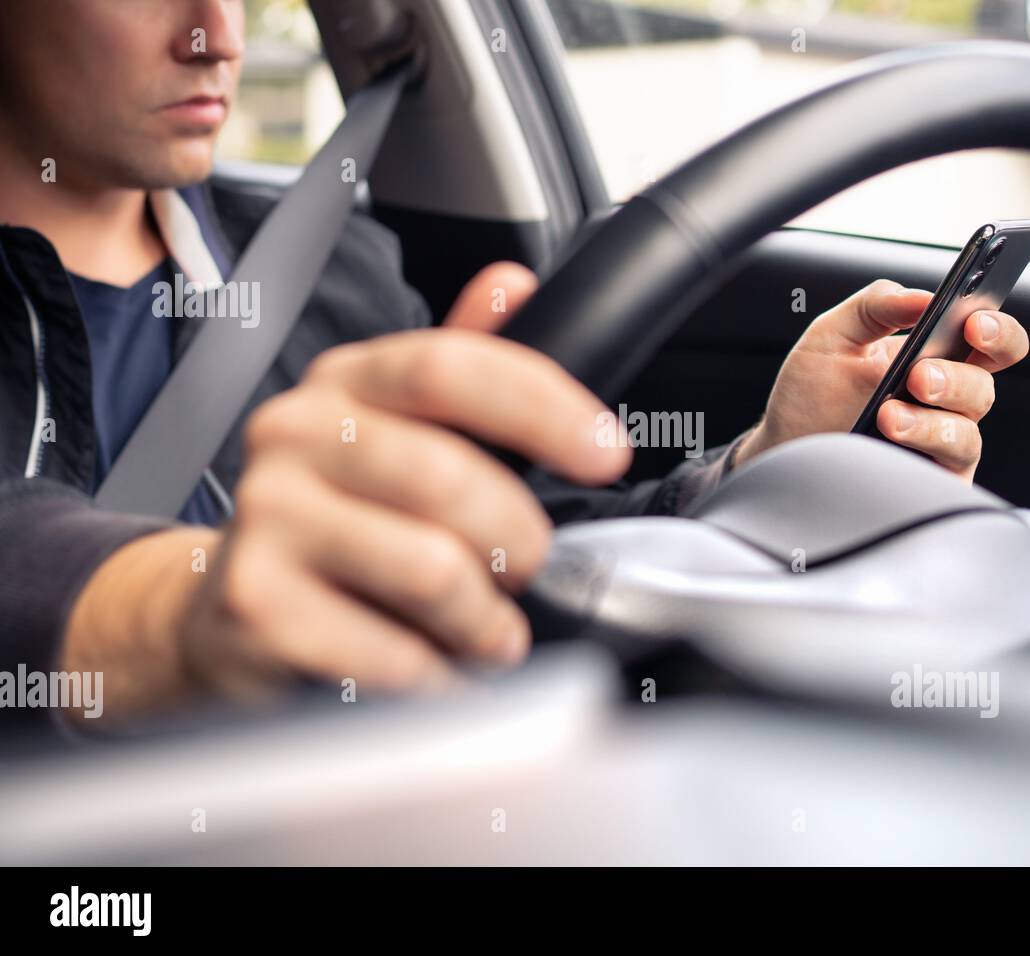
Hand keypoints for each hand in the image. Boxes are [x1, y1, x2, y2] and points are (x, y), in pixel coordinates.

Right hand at [64, 262, 629, 715]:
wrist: (224, 609)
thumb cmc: (337, 520)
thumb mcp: (395, 433)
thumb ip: (462, 367)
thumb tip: (514, 286)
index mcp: (344, 383)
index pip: (450, 367)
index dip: (543, 407)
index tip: (606, 452)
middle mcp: (293, 435)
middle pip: (448, 477)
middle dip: (518, 540)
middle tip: (525, 571)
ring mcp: (266, 518)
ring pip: (430, 568)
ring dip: (484, 618)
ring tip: (485, 630)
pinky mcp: (255, 605)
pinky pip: (392, 653)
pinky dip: (438, 676)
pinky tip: (435, 671)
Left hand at [732, 279, 1028, 482]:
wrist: (782, 449)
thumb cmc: (811, 395)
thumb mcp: (832, 335)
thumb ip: (874, 306)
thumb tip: (921, 298)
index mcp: (935, 357)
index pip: (990, 341)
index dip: (997, 330)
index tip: (974, 323)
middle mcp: (946, 402)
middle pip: (985, 386)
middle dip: (957, 378)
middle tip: (920, 375)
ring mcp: (939, 444)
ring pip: (966, 433)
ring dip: (931, 422)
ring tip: (887, 415)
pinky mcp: (928, 482)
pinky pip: (945, 471)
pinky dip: (922, 451)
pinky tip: (889, 439)